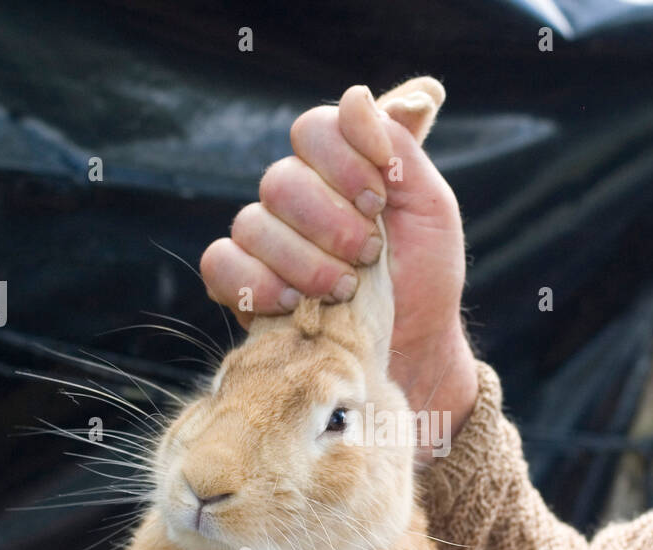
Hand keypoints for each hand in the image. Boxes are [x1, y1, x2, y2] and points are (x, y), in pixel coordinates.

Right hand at [199, 85, 478, 445]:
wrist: (415, 350)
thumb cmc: (425, 277)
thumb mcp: (431, 208)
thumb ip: (401, 148)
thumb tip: (368, 95)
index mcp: (338, 166)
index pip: (315, 130)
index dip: (343, 160)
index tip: (379, 198)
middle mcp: (297, 196)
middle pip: (281, 181)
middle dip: (331, 224)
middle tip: (369, 254)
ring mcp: (266, 240)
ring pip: (252, 225)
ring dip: (305, 262)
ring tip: (343, 291)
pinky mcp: (245, 286)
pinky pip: (221, 265)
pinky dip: (256, 283)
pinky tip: (293, 302)